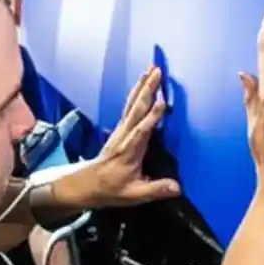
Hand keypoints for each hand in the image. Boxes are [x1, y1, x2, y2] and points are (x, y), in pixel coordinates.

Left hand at [53, 66, 180, 207]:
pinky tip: (142, 84)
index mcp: (130, 151)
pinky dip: (137, 93)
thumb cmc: (110, 190)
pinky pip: (129, 106)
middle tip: (157, 71)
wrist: (85, 185)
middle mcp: (124, 136)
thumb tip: (178, 187)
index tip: (162, 101)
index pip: (142, 131)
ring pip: (132, 104)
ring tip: (151, 69)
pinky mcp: (120, 129)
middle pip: (136, 109)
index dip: (152, 116)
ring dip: (142, 86)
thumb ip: (155, 190)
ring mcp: (121, 130)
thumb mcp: (133, 195)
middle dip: (147, 89)